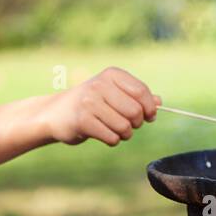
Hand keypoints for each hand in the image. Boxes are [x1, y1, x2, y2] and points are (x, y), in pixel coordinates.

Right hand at [41, 67, 159, 145]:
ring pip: (124, 127)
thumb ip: (136, 96)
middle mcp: (100, 85)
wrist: (55, 113)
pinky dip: (113, 141)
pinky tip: (105, 135)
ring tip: (116, 131)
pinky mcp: (82, 120)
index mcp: (111, 75)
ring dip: (124, 134)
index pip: (141, 92)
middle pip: (135, 111)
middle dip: (136, 124)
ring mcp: (89, 102)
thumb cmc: (90, 103)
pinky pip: (112, 137)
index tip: (149, 116)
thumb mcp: (112, 94)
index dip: (150, 108)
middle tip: (128, 126)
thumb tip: (159, 101)